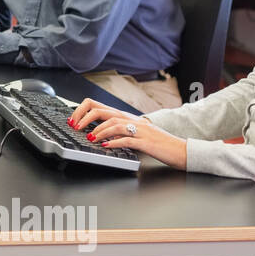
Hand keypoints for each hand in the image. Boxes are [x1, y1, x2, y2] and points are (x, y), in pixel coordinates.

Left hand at [68, 98, 185, 168]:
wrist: (180, 149)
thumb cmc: (157, 143)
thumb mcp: (135, 133)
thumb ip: (119, 130)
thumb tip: (98, 133)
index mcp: (128, 117)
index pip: (101, 106)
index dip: (84, 111)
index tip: (74, 120)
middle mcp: (133, 120)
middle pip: (104, 112)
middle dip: (86, 119)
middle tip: (76, 127)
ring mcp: (140, 130)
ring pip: (114, 124)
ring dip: (98, 131)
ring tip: (90, 138)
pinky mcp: (146, 142)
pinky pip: (127, 140)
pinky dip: (114, 142)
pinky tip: (105, 146)